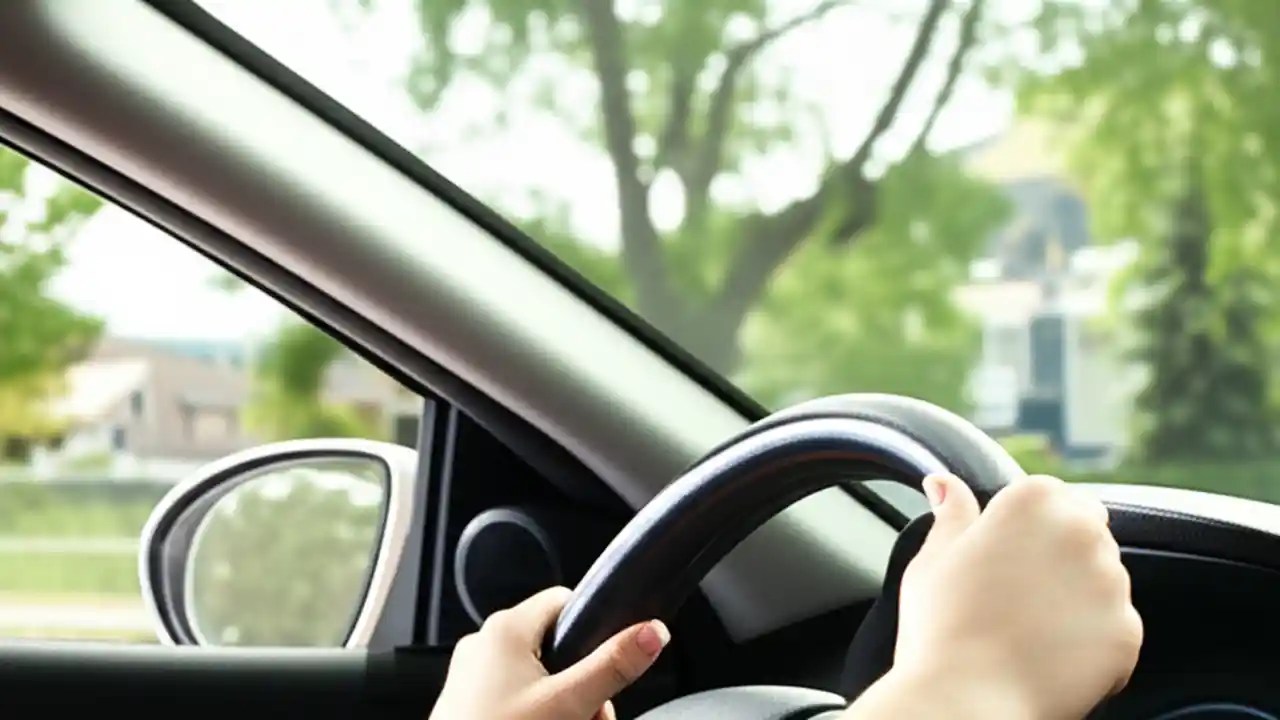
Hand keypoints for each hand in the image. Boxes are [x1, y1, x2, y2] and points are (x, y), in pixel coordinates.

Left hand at [429, 586, 669, 719]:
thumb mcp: (569, 704)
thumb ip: (612, 666)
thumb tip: (653, 632)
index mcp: (505, 628)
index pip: (564, 601)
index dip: (593, 627)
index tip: (610, 661)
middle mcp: (484, 644)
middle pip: (555, 646)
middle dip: (583, 683)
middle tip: (594, 718)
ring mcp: (473, 676)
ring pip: (538, 677)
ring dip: (565, 703)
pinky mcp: (468, 704)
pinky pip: (516, 697)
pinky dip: (539, 713)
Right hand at [847, 474, 1141, 719]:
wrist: (966, 698)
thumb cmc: (942, 626)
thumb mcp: (934, 559)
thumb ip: (952, 514)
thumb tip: (944, 482)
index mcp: (1033, 502)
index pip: (1054, 497)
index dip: (1029, 528)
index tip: (1007, 555)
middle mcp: (1081, 532)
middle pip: (1086, 531)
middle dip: (1061, 555)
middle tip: (1018, 593)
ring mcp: (1111, 583)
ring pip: (1104, 580)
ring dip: (1079, 596)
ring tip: (1031, 627)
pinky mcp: (1127, 632)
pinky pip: (1114, 628)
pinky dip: (1091, 641)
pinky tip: (1049, 654)